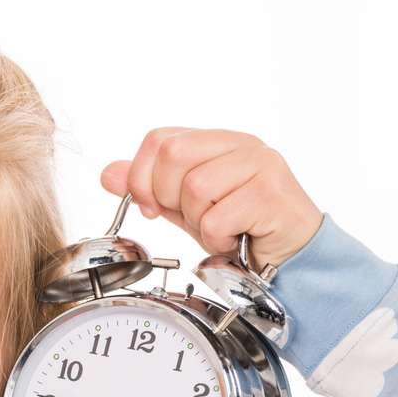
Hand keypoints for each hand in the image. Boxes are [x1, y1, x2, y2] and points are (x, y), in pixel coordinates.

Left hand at [99, 128, 324, 272]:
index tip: (151, 206)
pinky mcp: (272, 194)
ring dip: (198, 221)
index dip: (142, 176)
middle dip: (168, 198)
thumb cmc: (241, 229)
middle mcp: (242, 145)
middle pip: (173, 155)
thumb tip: (108, 174)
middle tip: (191, 217)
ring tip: (220, 228)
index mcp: (218, 141)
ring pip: (196, 186)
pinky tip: (235, 239)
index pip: (160, 139)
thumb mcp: (184, 208)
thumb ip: (149, 189)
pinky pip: (218, 217)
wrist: (289, 257)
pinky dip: (217, 239)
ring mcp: (261, 165)